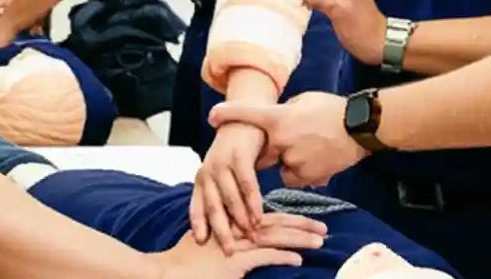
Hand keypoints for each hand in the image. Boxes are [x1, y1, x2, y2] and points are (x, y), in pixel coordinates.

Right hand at [155, 213, 326, 278]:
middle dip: (302, 224)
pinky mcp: (234, 261)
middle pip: (276, 222)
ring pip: (275, 236)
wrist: (166, 273)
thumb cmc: (186, 263)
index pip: (267, 216)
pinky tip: (298, 260)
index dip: (290, 217)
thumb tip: (247, 241)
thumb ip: (231, 241)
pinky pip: (264, 256)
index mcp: (232, 222)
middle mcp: (236, 229)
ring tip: (320, 240)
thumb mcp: (211, 244)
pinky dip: (283, 256)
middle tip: (324, 227)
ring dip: (300, 238)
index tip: (309, 220)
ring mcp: (236, 244)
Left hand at [190, 123, 278, 252]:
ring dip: (241, 219)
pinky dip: (253, 202)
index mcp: (202, 176)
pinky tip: (259, 215)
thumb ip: (225, 193)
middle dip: (221, 230)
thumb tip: (231, 221)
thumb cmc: (238, 148)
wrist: (246, 115)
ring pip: (230, 198)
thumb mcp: (225, 171)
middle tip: (229, 250)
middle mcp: (208, 170)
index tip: (202, 242)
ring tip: (250, 235)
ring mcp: (223, 162)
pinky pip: (246, 184)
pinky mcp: (239, 155)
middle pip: (213, 206)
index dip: (199, 224)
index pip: (197, 205)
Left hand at [209, 93, 368, 187]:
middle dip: (269, 148)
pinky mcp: (306, 177)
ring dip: (290, 160)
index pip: (248, 114)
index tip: (211, 116)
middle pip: (262, 151)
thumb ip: (284, 112)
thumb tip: (276, 120)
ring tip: (314, 147)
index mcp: (279, 118)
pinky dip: (303, 172)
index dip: (228, 114)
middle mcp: (281, 140)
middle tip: (294, 137)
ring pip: (280, 166)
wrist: (361, 128)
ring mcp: (292, 160)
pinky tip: (319, 159)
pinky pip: (294, 177)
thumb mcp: (304, 101)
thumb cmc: (333, 109)